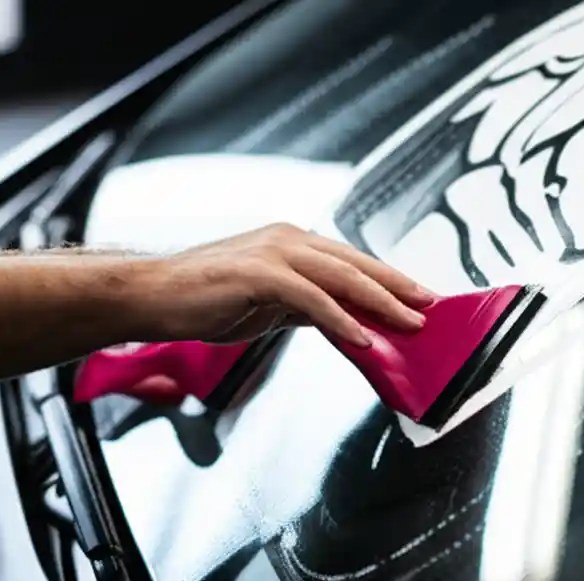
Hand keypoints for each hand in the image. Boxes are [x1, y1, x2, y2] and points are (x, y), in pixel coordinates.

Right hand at [129, 223, 434, 345]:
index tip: (420, 298)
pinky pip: (310, 299)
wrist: (151, 297)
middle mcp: (288, 240)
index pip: (352, 262)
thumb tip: (347, 323)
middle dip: (398, 287)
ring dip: (380, 302)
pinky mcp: (258, 274)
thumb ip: (308, 308)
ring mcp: (274, 253)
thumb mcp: (269, 305)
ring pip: (342, 276)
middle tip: (431, 307)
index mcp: (292, 243)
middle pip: (357, 263)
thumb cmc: (204, 300)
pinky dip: (340, 319)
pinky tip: (362, 338)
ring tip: (409, 324)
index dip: (389, 280)